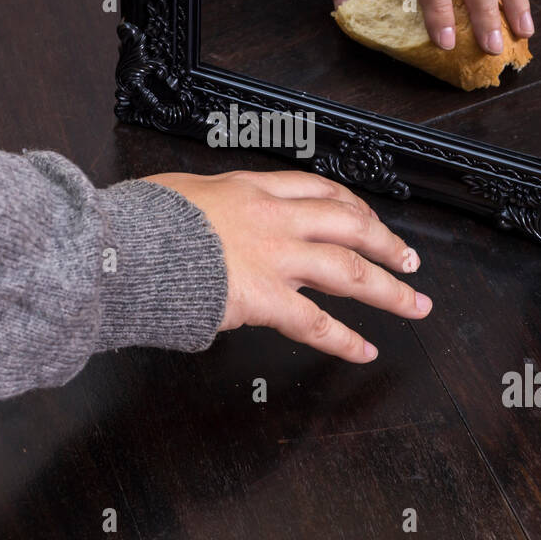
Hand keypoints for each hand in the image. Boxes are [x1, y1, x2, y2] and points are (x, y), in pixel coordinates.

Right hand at [142, 169, 429, 362]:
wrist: (127, 246)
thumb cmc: (142, 221)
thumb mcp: (179, 192)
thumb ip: (206, 203)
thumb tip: (203, 212)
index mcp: (251, 189)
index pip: (317, 190)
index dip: (351, 205)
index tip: (366, 216)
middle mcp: (272, 219)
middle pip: (348, 224)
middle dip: (385, 242)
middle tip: (409, 259)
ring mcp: (273, 258)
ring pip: (349, 270)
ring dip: (388, 289)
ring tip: (414, 304)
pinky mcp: (264, 297)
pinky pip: (316, 322)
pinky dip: (344, 339)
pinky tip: (363, 350)